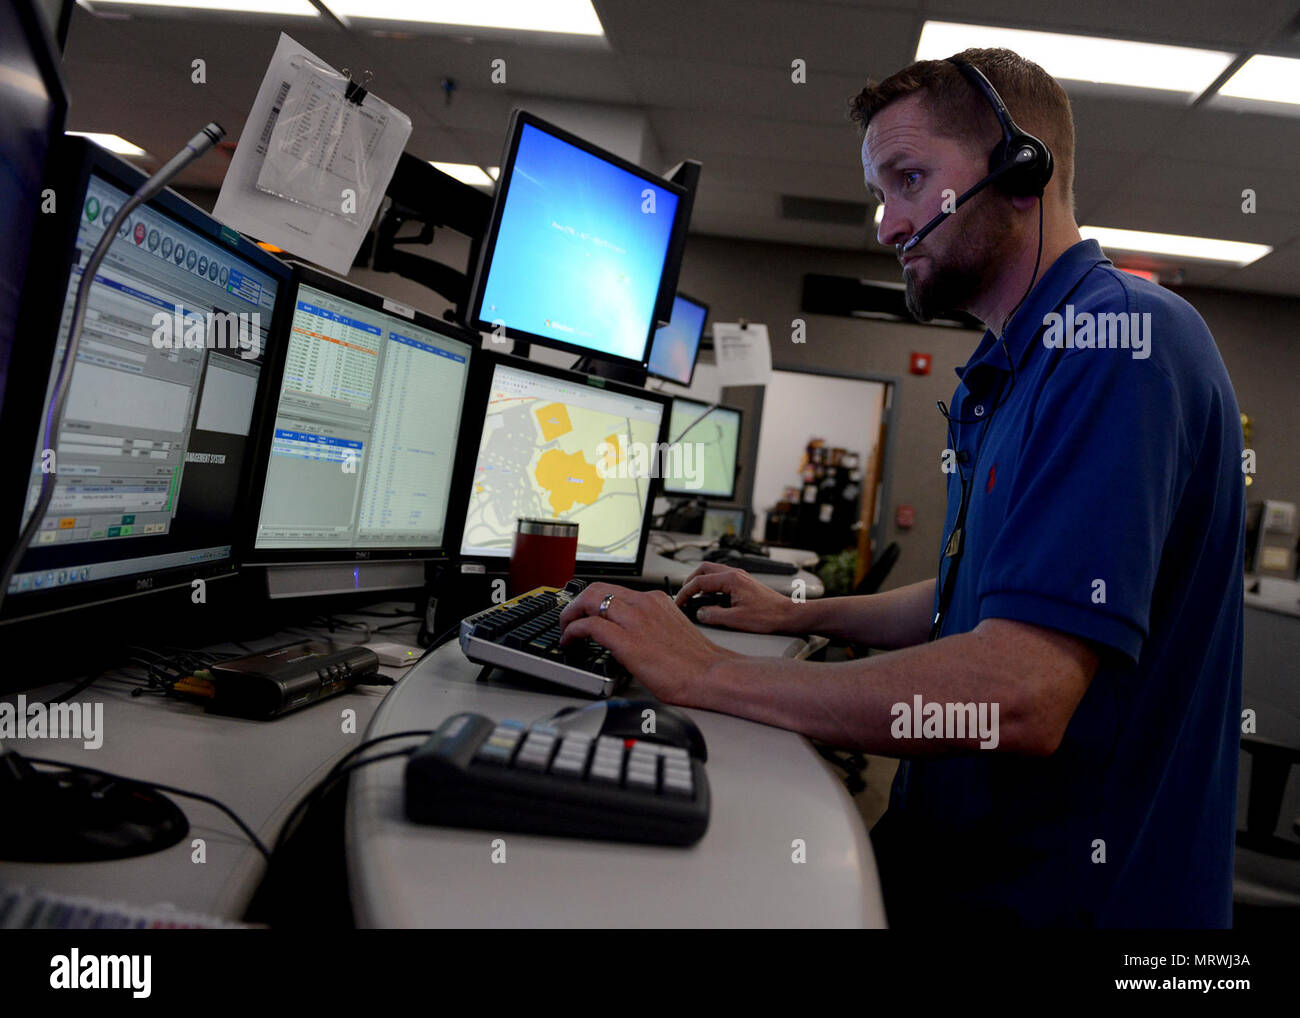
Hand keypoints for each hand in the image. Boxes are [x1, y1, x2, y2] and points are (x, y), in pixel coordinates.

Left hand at [558, 583, 737, 704]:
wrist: (711, 675)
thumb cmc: (696, 661)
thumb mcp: (671, 628)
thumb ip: (649, 624)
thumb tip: (630, 634)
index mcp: (655, 600)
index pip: (613, 589)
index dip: (592, 599)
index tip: (584, 611)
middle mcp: (644, 603)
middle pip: (596, 588)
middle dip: (576, 603)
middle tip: (569, 619)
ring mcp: (635, 620)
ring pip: (589, 600)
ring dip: (570, 615)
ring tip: (566, 630)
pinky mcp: (627, 641)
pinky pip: (589, 625)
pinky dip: (573, 631)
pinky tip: (570, 641)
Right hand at [673, 562, 796, 633]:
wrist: (789, 615)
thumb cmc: (768, 616)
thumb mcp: (736, 620)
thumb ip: (713, 615)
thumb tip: (699, 613)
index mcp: (731, 579)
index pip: (699, 581)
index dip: (685, 592)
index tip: (678, 603)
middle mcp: (735, 574)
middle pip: (704, 569)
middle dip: (690, 582)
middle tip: (683, 597)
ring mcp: (740, 577)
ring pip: (713, 572)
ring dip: (701, 583)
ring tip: (694, 598)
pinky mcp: (744, 583)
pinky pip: (721, 579)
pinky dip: (711, 586)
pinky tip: (711, 600)